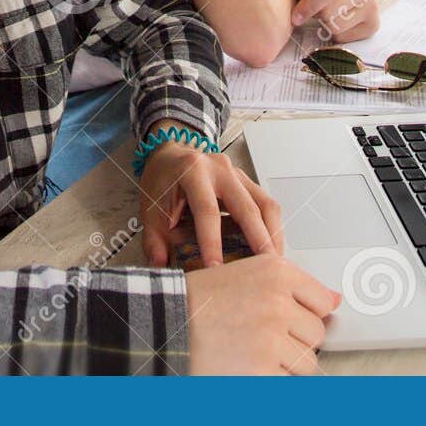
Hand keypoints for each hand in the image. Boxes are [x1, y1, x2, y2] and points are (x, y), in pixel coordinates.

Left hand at [139, 139, 283, 266]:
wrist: (171, 156)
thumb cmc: (162, 182)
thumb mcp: (150, 210)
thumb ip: (154, 241)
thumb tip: (162, 267)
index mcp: (193, 172)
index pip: (207, 210)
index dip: (212, 242)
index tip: (216, 268)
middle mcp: (219, 169)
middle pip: (246, 206)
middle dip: (258, 238)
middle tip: (264, 267)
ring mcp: (237, 173)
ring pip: (264, 204)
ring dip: (272, 234)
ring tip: (274, 262)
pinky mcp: (247, 181)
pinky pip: (266, 204)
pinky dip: (271, 227)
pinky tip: (272, 247)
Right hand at [185, 253, 340, 374]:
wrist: (165, 323)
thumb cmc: (200, 300)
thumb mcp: (248, 275)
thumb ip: (293, 287)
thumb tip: (335, 300)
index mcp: (276, 271)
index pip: (323, 301)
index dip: (307, 315)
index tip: (294, 320)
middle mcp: (278, 301)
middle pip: (316, 333)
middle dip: (295, 341)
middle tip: (264, 339)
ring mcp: (272, 337)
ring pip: (307, 361)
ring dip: (286, 363)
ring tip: (256, 353)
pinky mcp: (263, 368)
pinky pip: (287, 381)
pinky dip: (271, 380)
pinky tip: (248, 366)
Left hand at [278, 0, 381, 41]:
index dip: (310, 5)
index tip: (295, 17)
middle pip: (331, 14)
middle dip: (315, 14)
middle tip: (315, 6)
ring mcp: (373, 9)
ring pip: (336, 28)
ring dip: (324, 23)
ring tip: (328, 10)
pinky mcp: (373, 26)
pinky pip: (344, 38)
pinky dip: (335, 32)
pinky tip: (338, 18)